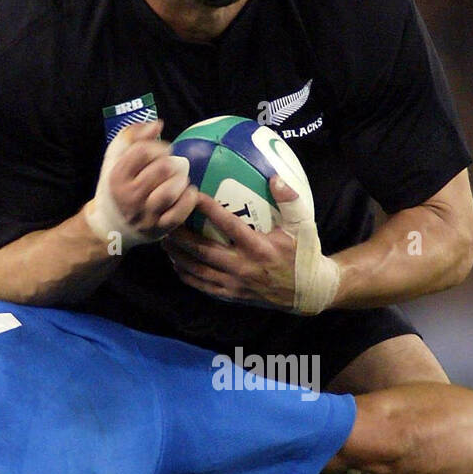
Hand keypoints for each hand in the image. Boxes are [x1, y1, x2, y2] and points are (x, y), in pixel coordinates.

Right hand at [85, 120, 198, 247]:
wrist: (111, 227)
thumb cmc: (118, 188)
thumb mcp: (115, 160)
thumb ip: (131, 136)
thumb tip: (158, 125)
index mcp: (117, 176)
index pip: (143, 151)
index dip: (159, 147)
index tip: (162, 151)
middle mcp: (129, 196)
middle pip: (162, 168)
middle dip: (171, 163)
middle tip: (171, 166)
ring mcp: (144, 215)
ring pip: (170, 191)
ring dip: (180, 180)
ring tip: (179, 179)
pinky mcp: (159, 229)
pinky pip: (180, 213)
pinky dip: (189, 199)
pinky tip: (187, 193)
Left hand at [163, 176, 339, 312]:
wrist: (308, 292)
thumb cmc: (304, 254)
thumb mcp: (303, 226)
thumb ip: (290, 201)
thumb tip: (275, 177)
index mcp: (259, 248)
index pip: (228, 225)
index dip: (209, 209)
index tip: (193, 193)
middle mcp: (243, 267)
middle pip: (203, 250)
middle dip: (181, 235)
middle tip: (166, 219)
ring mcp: (235, 284)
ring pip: (198, 270)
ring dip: (178, 255)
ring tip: (164, 240)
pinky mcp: (231, 296)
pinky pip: (203, 285)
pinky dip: (187, 274)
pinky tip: (177, 263)